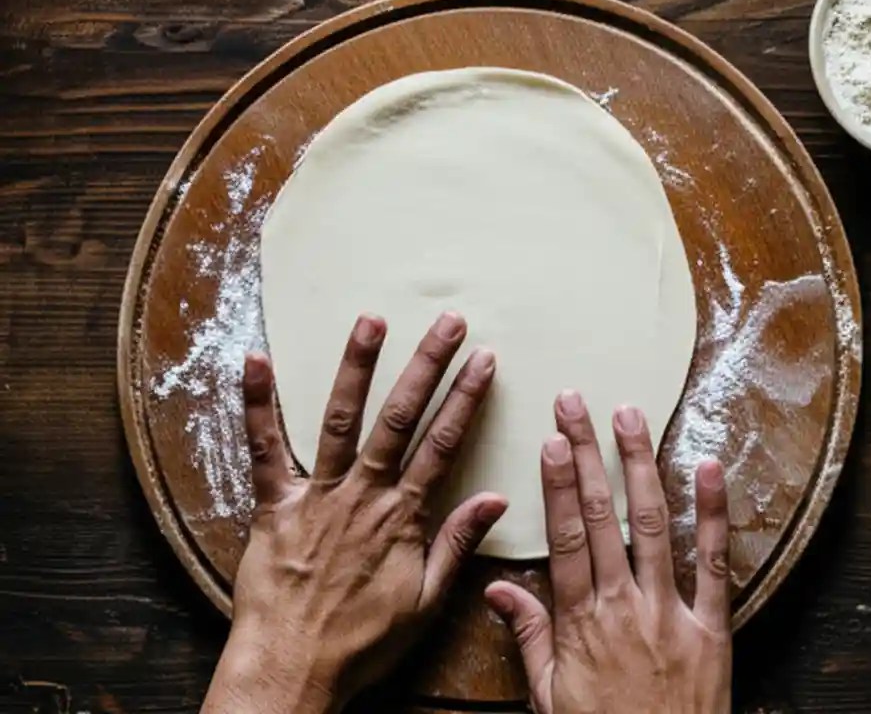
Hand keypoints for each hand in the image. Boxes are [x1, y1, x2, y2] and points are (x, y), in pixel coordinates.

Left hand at [202, 312, 506, 713]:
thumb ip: (457, 542)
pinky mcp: (274, 505)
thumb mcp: (427, 601)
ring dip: (357, 367)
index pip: (443, 444)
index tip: (485, 360)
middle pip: (400, 418)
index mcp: (402, 517)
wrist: (293, 669)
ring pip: (340, 420)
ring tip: (373, 320)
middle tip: (449, 322)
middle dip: (427, 365)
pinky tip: (255, 359)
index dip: (466, 399)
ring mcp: (316, 496)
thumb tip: (496, 498)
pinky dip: (257, 404)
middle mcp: (362, 495)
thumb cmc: (362, 642)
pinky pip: (263, 449)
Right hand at [484, 392, 731, 713]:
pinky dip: (714, 512)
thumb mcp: (549, 697)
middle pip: (601, 517)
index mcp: (580, 622)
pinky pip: (716, 562)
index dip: (557, 485)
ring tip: (630, 417)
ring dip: (641, 465)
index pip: (564, 538)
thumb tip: (495, 589)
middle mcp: (623, 606)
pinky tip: (709, 466)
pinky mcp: (713, 627)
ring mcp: (670, 612)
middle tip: (577, 404)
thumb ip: (527, 637)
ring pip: (654, 525)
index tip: (551, 441)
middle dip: (588, 455)